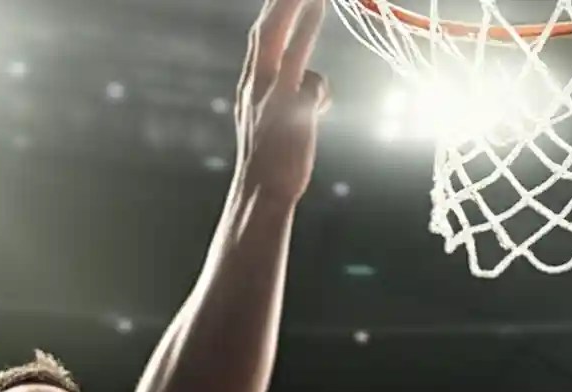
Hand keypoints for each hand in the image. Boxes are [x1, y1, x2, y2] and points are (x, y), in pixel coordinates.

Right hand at [233, 0, 330, 201]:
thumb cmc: (271, 160)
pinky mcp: (290, 112)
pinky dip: (320, 87)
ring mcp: (272, 97)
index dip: (275, 12)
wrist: (260, 193)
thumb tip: (315, 89)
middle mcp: (256, 85)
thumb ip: (295, 96)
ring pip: (285, 46)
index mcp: (251, 85)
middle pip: (268, 31)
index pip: (263, 38)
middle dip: (282, 2)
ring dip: (301, 18)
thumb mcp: (277, 120)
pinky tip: (319, 111)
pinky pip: (311, 82)